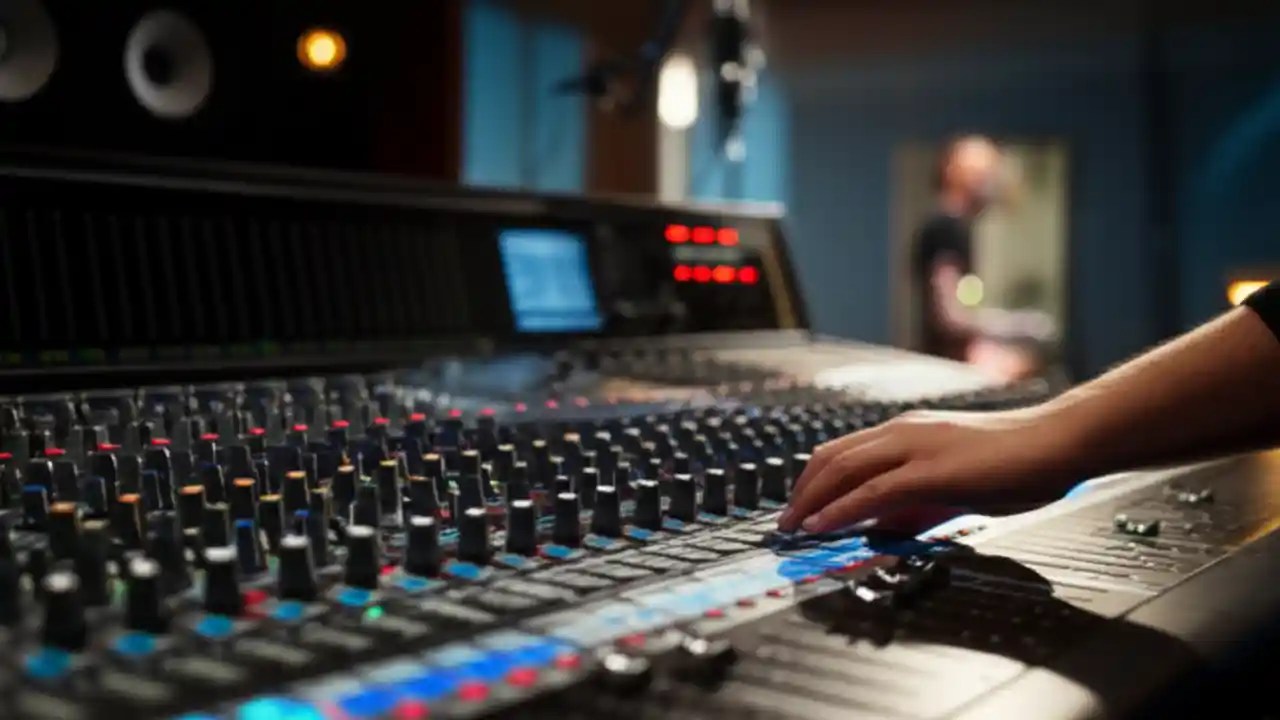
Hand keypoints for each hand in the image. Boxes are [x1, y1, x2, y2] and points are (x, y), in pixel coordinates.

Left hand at [776, 407, 1082, 533]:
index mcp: (907, 433)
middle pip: (831, 458)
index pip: (843, 451)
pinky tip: (822, 527)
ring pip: (843, 470)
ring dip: (810, 501)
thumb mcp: (952, 485)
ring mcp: (915, 448)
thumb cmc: (1017, 461)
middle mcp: (903, 433)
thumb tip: (883, 526)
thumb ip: (915, 503)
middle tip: (784, 522)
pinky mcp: (931, 471)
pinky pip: (872, 492)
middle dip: (800, 492)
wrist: (1058, 442)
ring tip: (791, 528)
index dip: (812, 480)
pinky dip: (840, 510)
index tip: (797, 506)